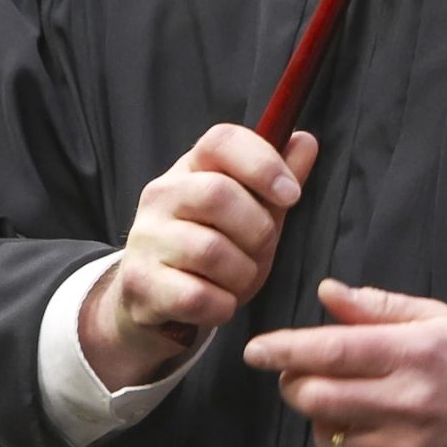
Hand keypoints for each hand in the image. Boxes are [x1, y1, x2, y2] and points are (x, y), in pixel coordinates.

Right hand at [82, 125, 320, 390]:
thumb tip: (306, 141)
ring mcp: (145, 239)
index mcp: (191, 169)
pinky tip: (219, 303)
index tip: (291, 195)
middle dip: (257, 230)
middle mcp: (161, 195)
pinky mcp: (140, 284)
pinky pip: (197, 296)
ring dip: (242, 274)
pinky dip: (221, 306)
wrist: (157, 301)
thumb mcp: (251, 214)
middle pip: (217, 194)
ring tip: (237, 279)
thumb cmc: (213, 251)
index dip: (263, 163)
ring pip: (210, 250)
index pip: (222, 141)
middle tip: (260, 251)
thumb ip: (277, 180)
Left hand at [243, 280, 446, 446]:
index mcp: (414, 355)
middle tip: (302, 377)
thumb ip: (380, 309)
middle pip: (316, 399)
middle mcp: (409, 404)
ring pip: (327, 439)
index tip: (255, 351)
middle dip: (295, 385)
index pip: (331, 351)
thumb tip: (327, 294)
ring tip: (351, 406)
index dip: (284, 350)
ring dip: (323, 421)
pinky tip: (371, 436)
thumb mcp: (442, 320)